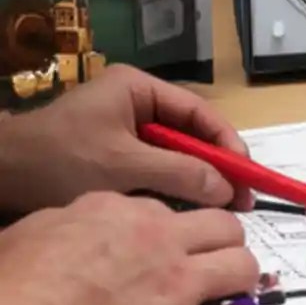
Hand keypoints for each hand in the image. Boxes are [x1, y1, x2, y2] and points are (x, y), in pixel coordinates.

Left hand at [0, 64, 253, 213]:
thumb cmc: (57, 161)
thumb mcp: (124, 166)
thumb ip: (181, 174)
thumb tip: (228, 190)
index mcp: (138, 90)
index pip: (201, 114)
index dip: (229, 145)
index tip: (248, 177)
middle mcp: (136, 106)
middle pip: (192, 136)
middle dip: (217, 169)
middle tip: (241, 203)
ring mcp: (125, 132)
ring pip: (176, 158)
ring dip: (196, 184)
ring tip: (220, 212)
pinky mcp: (115, 158)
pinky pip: (156, 172)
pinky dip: (172, 191)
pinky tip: (186, 214)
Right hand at [0, 192, 258, 304]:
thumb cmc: (5, 299)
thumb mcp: (33, 234)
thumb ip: (77, 225)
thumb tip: (92, 233)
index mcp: (119, 211)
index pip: (177, 212)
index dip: (179, 237)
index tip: (174, 255)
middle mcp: (157, 240)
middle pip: (226, 230)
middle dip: (223, 251)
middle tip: (213, 275)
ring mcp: (177, 288)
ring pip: (245, 269)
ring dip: (239, 287)